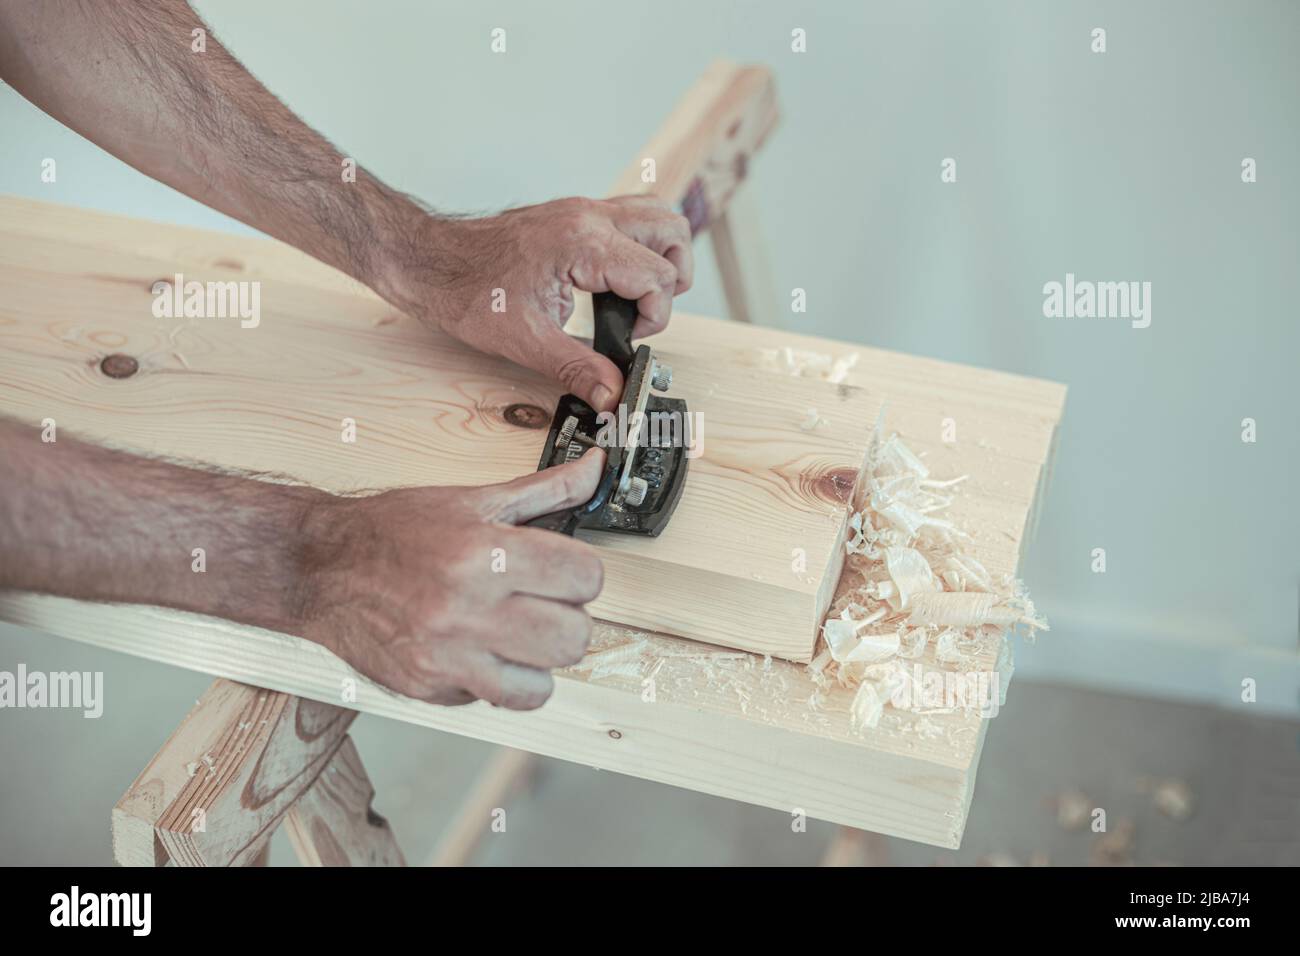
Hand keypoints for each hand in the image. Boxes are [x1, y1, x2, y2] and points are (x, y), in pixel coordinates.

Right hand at [299, 449, 605, 709]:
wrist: (321, 567)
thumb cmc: (393, 531)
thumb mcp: (473, 499)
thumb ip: (545, 490)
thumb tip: (595, 469)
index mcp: (485, 553)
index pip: (586, 578)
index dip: (581, 573)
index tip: (563, 570)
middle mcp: (467, 608)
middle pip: (574, 637)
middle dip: (567, 618)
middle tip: (542, 602)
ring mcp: (448, 656)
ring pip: (544, 683)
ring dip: (538, 660)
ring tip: (515, 632)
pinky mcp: (431, 688)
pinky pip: (497, 699)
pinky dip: (499, 681)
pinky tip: (480, 650)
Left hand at [391, 196, 692, 411]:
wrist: (428, 261)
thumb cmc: (465, 290)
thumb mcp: (525, 340)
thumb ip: (577, 368)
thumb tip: (612, 395)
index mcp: (583, 243)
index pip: (658, 275)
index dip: (655, 316)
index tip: (629, 336)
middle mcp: (590, 216)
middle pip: (673, 232)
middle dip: (672, 279)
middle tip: (642, 313)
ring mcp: (583, 209)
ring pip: (658, 216)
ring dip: (662, 256)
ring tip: (636, 296)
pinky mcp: (575, 213)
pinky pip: (631, 217)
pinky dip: (638, 246)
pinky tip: (613, 281)